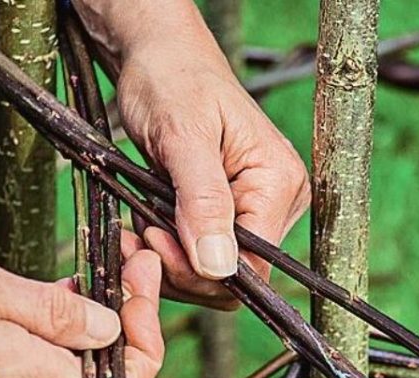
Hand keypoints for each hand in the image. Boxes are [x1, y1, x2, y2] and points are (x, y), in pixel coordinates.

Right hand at [0, 243, 163, 377]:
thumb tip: (110, 327)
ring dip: (89, 322)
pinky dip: (51, 335)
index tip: (141, 272)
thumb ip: (54, 312)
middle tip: (127, 255)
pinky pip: (30, 372)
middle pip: (100, 375)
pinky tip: (50, 292)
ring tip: (96, 264)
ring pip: (65, 371)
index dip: (146, 330)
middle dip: (124, 315)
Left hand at [74, 0, 310, 308]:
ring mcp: (255, 210)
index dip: (200, 269)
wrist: (159, 58)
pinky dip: (167, 250)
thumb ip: (203, 202)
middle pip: (232, 277)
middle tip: (139, 232)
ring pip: (212, 273)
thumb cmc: (173, 81)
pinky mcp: (228, 215)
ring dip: (167, 259)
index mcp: (280, 183)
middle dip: (179, 265)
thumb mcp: (183, 137)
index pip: (252, 265)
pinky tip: (144, 226)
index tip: (153, 239)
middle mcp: (278, 203)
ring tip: (138, 224)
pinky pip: (200, 257)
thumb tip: (219, 267)